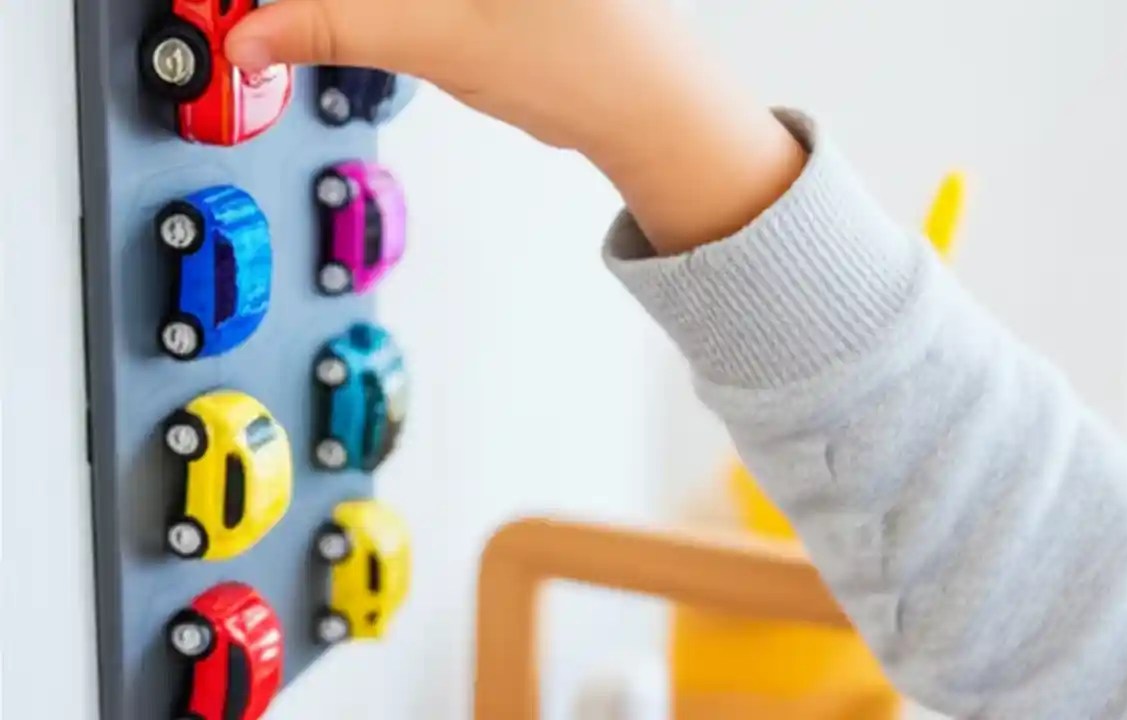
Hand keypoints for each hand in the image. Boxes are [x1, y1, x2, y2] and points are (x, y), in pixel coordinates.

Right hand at [227, 0, 803, 253]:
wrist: (650, 109)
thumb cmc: (583, 65)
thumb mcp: (439, 38)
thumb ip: (335, 26)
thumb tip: (254, 32)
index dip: (306, 2)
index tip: (256, 11)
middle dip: (327, 6)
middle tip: (275, 23)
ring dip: (356, 10)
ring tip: (307, 26)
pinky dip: (388, 8)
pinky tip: (359, 24)